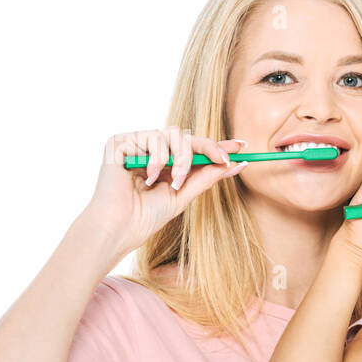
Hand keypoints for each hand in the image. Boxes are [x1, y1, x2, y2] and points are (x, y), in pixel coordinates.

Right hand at [86, 126, 246, 255]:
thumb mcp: (184, 194)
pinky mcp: (120, 143)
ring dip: (179, 158)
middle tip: (214, 164)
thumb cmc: (147, 215)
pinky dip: (155, 158)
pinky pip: (150, 137)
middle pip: (186, 136)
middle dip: (202, 151)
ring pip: (171, 133)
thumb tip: (233, 164)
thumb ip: (205, 177)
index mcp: (167, 163)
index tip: (241, 146)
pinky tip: (146, 177)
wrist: (122, 227)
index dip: (217, 145)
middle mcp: (152, 151)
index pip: (194, 148)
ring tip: (171, 181)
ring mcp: (136, 145)